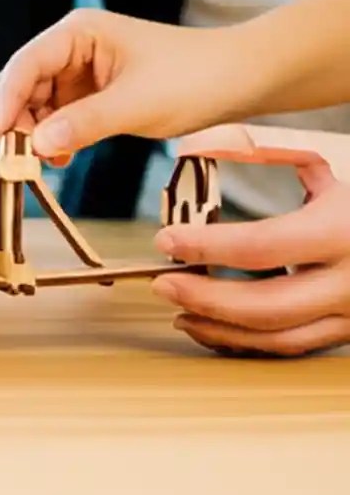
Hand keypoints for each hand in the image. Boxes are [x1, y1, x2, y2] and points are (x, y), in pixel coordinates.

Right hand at [0, 9, 263, 161]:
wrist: (241, 81)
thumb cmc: (196, 78)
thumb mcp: (136, 104)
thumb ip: (82, 124)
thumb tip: (36, 145)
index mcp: (78, 33)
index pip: (25, 65)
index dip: (5, 101)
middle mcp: (71, 49)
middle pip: (21, 85)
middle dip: (14, 121)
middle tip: (11, 158)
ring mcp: (79, 73)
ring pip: (34, 105)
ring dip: (32, 135)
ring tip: (43, 162)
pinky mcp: (90, 96)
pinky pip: (56, 118)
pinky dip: (51, 139)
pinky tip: (59, 158)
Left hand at [151, 162, 349, 356]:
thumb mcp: (328, 165)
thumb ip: (266, 155)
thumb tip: (196, 148)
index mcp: (345, 230)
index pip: (261, 247)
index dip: (206, 246)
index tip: (166, 240)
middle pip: (264, 305)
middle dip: (204, 299)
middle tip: (163, 284)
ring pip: (276, 337)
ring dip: (219, 329)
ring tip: (179, 311)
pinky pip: (292, 346)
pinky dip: (247, 342)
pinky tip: (213, 326)